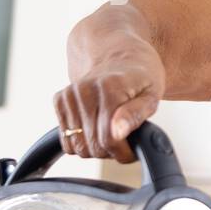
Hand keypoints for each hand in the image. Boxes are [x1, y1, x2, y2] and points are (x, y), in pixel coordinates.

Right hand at [52, 46, 164, 162]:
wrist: (121, 57)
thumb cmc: (141, 79)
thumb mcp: (152, 96)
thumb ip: (135, 114)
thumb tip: (117, 133)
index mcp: (110, 88)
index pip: (109, 139)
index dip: (123, 152)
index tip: (133, 150)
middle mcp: (84, 90)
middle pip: (92, 145)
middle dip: (110, 151)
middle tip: (124, 140)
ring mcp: (69, 94)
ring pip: (76, 146)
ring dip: (95, 147)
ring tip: (110, 133)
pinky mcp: (59, 100)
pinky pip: (65, 139)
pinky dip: (81, 140)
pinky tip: (95, 127)